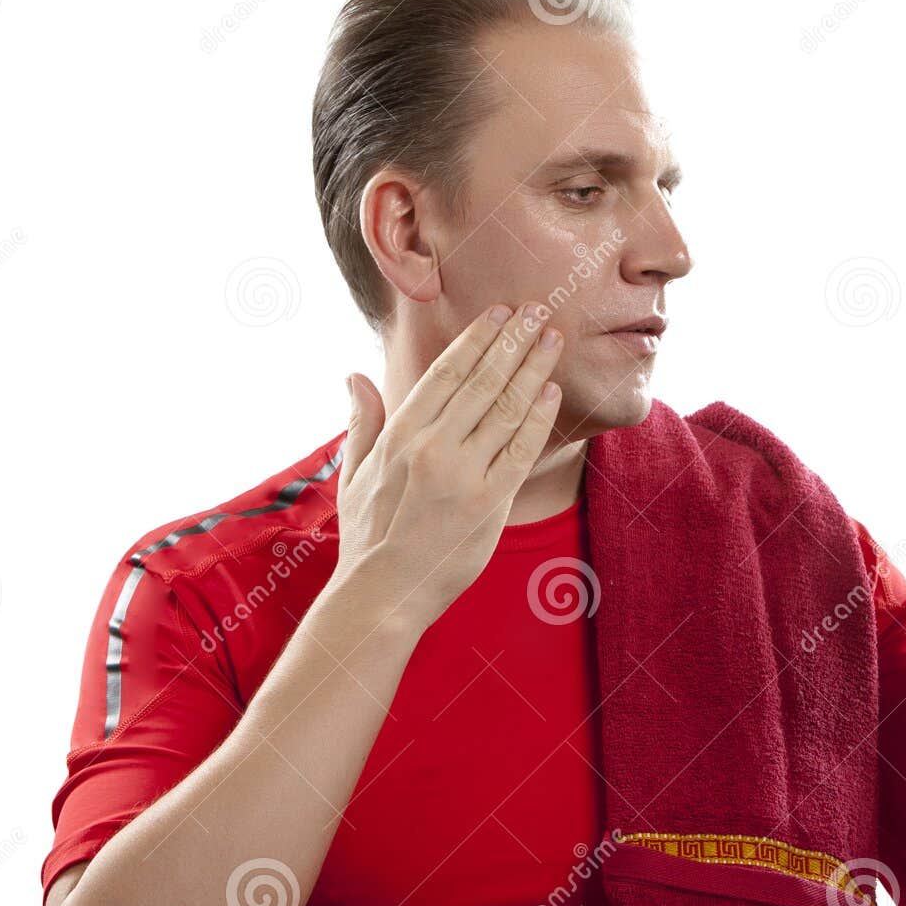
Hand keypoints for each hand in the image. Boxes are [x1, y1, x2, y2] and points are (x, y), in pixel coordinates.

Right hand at [332, 302, 563, 632]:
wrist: (383, 595)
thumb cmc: (367, 536)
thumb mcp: (352, 473)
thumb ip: (362, 421)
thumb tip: (353, 373)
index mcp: (399, 435)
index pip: (445, 372)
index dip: (476, 339)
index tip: (498, 314)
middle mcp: (432, 447)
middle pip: (481, 380)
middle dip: (512, 341)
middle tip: (536, 311)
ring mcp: (463, 474)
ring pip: (506, 407)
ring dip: (533, 368)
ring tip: (551, 339)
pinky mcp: (490, 502)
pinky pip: (522, 448)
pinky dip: (539, 416)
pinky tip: (552, 391)